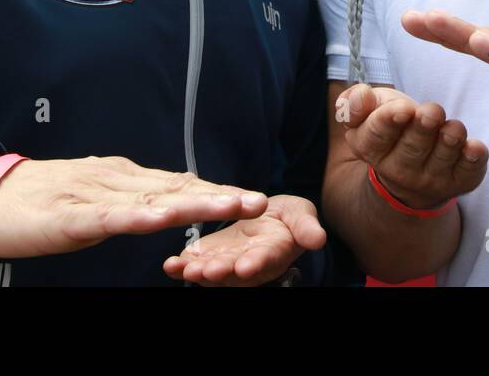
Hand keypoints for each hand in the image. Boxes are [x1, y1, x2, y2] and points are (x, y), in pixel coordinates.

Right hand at [0, 157, 269, 259]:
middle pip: (176, 189)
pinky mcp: (70, 217)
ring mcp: (94, 197)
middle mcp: (116, 181)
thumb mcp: (97, 199)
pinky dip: (138, 217)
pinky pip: (109, 218)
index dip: (218, 191)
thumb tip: (172, 198)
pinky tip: (162, 219)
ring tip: (229, 206)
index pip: (180, 185)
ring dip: (193, 203)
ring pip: (152, 200)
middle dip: (220, 195)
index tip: (254, 198)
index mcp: (124, 178)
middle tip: (259, 200)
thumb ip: (132, 199)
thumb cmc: (41, 200)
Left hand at [162, 194, 326, 285]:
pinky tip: (170, 265)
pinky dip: (181, 266)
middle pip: (235, 272)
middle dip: (221, 272)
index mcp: (274, 252)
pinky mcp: (209, 257)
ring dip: (198, 272)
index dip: (256, 263)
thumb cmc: (286, 217)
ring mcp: (228, 264)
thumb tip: (318, 239)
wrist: (265, 215)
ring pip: (213, 272)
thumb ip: (306, 227)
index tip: (246, 265)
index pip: (266, 259)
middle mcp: (249, 264)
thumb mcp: (300, 214)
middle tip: (207, 272)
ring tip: (184, 270)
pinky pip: (195, 265)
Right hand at [336, 82, 487, 210]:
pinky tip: (475, 149)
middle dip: (423, 129)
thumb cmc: (391, 127)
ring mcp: (430, 179)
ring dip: (449, 141)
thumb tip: (360, 96)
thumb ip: (356, 102)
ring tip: (454, 128)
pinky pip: (468, 172)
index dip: (390, 121)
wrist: (410, 168)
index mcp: (371, 148)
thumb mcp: (369, 110)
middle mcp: (399, 169)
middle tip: (432, 113)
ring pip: (441, 159)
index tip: (403, 110)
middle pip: (412, 148)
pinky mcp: (458, 181)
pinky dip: (474, 160)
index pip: (377, 135)